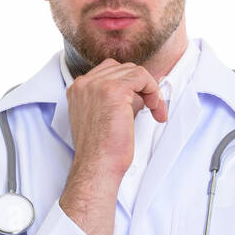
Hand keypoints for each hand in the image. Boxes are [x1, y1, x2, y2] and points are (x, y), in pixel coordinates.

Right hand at [66, 58, 166, 175]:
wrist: (97, 166)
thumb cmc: (101, 150)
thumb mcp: (105, 117)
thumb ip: (119, 101)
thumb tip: (142, 92)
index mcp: (78, 90)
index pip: (109, 71)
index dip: (131, 84)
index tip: (143, 100)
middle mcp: (84, 84)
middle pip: (123, 69)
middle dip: (142, 87)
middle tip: (152, 107)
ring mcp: (96, 85)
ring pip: (134, 72)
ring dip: (150, 91)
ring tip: (155, 111)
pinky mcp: (113, 90)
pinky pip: (142, 77)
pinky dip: (153, 91)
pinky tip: (155, 109)